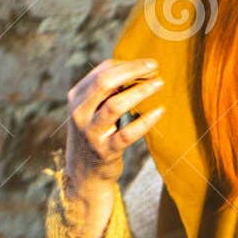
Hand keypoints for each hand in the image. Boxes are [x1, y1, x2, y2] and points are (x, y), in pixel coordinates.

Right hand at [62, 59, 162, 237]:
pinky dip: (145, 121)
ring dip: (140, 92)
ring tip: (159, 84)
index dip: (128, 64)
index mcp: (76, 97)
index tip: (148, 65)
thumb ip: (108, 91)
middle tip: (155, 67)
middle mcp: (80, 113)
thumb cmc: (96, 133)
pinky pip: (128, 134)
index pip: (103, 71)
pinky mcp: (105, 151)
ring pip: (115, 105)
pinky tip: (160, 111)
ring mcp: (91, 133)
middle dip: (133, 71)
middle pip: (105, 82)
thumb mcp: (93, 109)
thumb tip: (140, 69)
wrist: (85, 173)